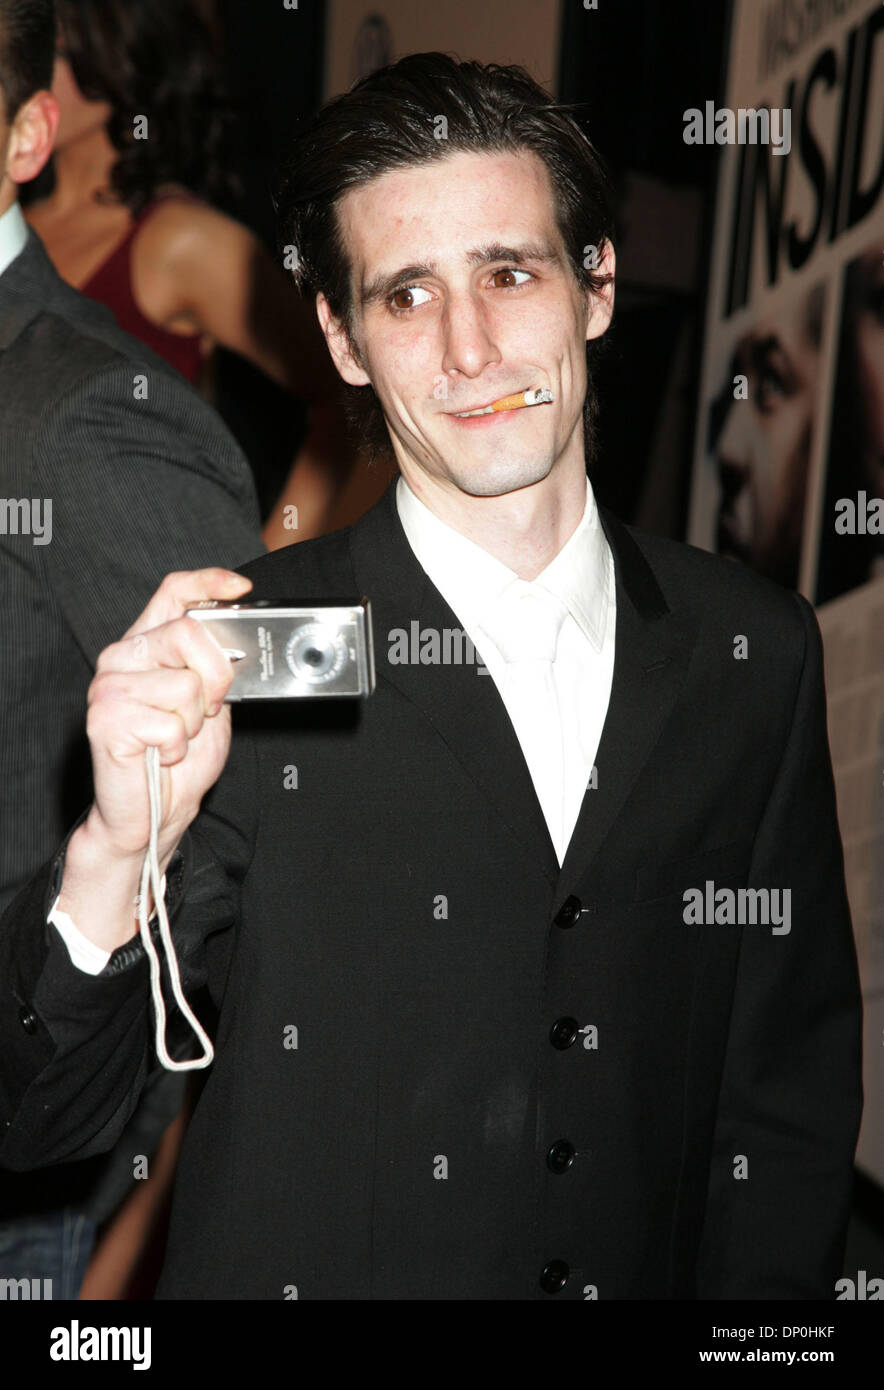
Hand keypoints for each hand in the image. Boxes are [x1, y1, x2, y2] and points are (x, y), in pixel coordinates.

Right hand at [82, 567, 251, 868]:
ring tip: (175, 738)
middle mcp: (122, 657)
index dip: (208, 582)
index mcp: (147, 645)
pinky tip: (161, 754)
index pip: (173, 593)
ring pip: (185, 685)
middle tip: (208, 709)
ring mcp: (108, 685)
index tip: (240, 589)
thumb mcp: (211, 705)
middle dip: (217, 676)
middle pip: (188, 632)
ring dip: (193, 723)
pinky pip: (170, 723)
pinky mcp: (105, 718)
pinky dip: (177, 747)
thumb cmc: (178, 761)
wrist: (150, 814)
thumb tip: (245, 646)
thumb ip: (217, 671)